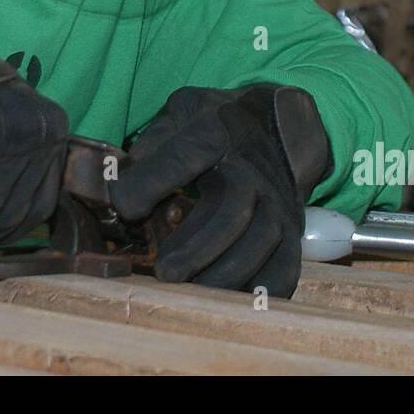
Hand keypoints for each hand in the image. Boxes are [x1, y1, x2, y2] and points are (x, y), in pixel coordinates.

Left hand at [110, 84, 329, 297]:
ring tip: (191, 293)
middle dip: (197, 247)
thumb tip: (125, 175)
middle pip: (231, 210)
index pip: (184, 156)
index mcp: (217, 131)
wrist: (277, 126)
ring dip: (224, 273)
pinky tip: (233, 303)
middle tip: (164, 273)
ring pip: (259, 243)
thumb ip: (154, 140)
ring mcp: (276, 201)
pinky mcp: (291, 230)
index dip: (152, 181)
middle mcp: (252, 168)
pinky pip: (285, 266)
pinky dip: (263, 290)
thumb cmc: (215, 122)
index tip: (123, 206)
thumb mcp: (182, 110)